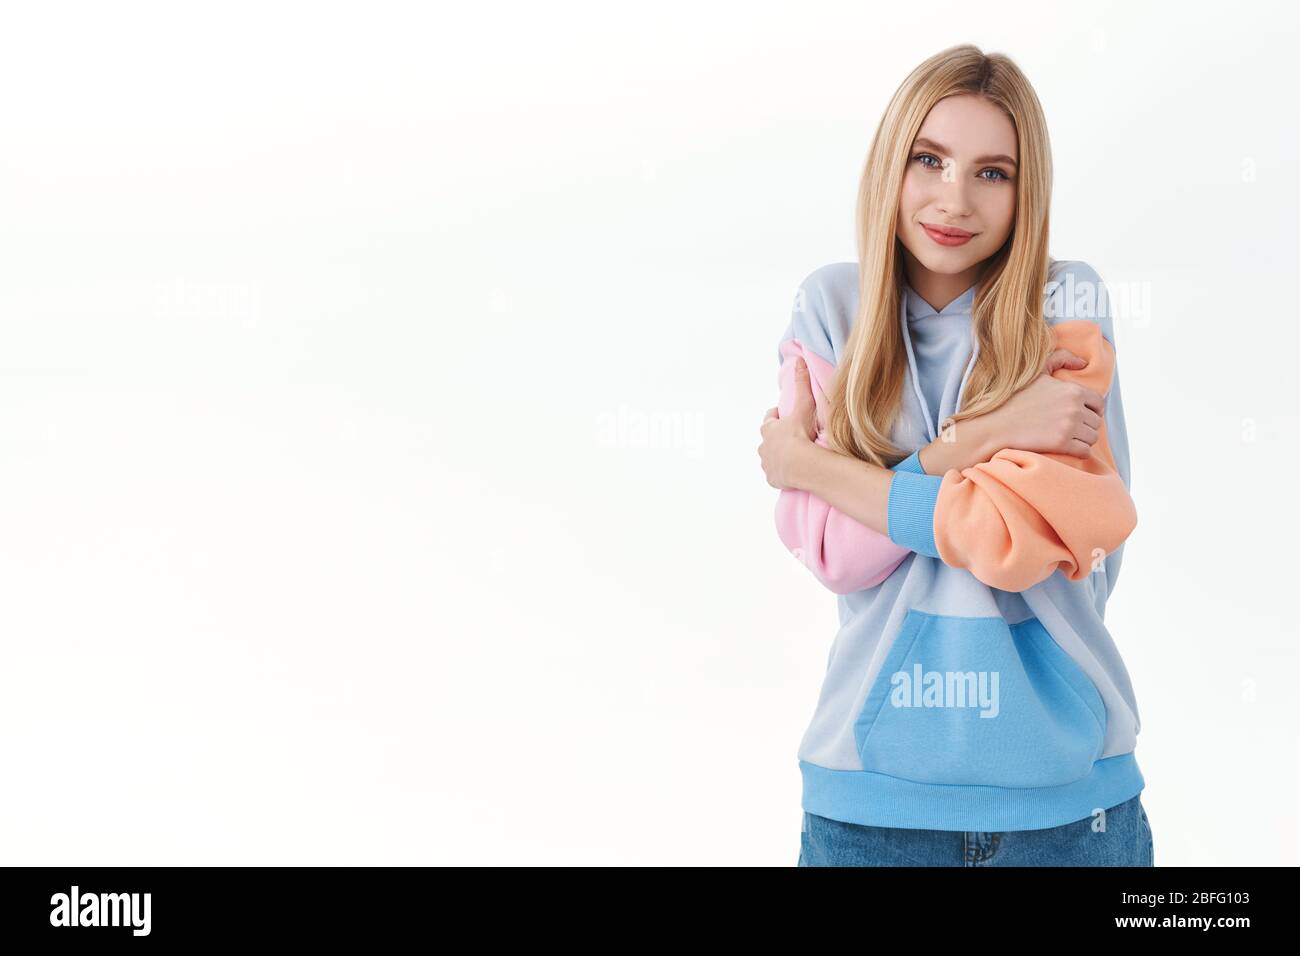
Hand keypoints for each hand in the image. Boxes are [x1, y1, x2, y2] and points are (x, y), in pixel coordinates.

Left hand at [759, 356, 818, 488]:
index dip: (776, 417)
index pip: (769, 420)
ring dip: (778, 456)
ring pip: (770, 458)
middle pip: (768, 440)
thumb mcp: (802, 406)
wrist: (800, 464)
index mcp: (768, 429)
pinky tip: (790, 473)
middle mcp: (763, 447)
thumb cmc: (800, 434)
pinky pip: (775, 475)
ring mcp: (766, 464)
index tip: (784, 416)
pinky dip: (780, 473)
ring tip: (792, 457)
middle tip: (791, 438)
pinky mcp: (772, 479)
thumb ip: (801, 384)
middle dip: (776, 438)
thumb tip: (799, 360)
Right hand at [981, 348, 1105, 457]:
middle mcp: (1075, 408)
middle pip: (1096, 422)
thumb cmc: (1015, 398)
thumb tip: (1083, 362)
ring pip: (1092, 438)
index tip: (1081, 415)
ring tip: (1069, 438)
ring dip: (1083, 439)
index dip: (1092, 410)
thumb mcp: (1038, 372)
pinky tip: (1067, 448)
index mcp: (1073, 391)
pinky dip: (1079, 451)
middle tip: (1071, 428)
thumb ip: (1062, 358)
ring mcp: (1069, 426)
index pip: (1099, 403)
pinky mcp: (1062, 444)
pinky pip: (1084, 451)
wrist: (997, 424)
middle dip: (1086, 426)